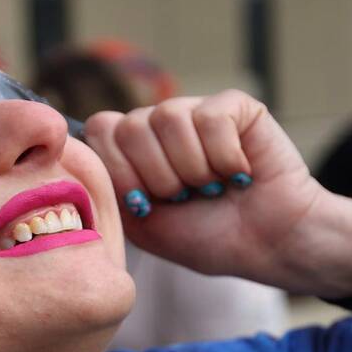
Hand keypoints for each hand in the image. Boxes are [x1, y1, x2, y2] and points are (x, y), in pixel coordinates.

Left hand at [82, 90, 351, 294]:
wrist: (270, 245)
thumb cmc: (209, 238)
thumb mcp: (142, 222)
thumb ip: (108, 183)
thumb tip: (81, 136)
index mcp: (134, 152)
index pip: (100, 131)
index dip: (121, 171)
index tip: (146, 203)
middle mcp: (161, 125)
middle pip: (129, 126)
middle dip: (157, 176)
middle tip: (186, 197)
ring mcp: (197, 112)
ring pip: (168, 118)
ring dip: (193, 169)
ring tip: (212, 187)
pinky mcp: (234, 106)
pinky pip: (210, 118)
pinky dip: (225, 157)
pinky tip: (240, 173)